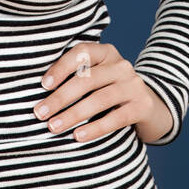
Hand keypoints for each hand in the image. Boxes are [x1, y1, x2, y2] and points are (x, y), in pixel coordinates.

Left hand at [34, 41, 174, 144]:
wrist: (151, 106)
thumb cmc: (109, 92)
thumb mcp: (96, 78)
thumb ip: (75, 77)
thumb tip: (37, 93)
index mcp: (106, 53)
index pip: (82, 52)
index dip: (61, 67)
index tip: (43, 85)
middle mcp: (121, 65)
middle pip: (87, 79)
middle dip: (60, 97)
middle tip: (39, 113)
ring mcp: (134, 85)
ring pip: (100, 99)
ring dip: (73, 114)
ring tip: (53, 127)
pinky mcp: (143, 106)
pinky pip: (116, 118)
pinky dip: (95, 128)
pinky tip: (78, 136)